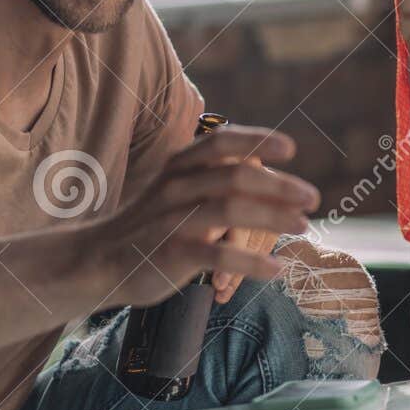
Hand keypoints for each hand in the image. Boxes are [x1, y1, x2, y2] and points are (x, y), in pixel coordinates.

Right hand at [97, 126, 316, 307]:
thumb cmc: (148, 226)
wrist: (97, 261)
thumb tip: (265, 173)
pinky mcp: (171, 254)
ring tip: (304, 227)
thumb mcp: (173, 189)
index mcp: (179, 167)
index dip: (258, 140)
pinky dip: (252, 262)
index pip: (222, 143)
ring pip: (232, 210)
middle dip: (280, 186)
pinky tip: (276, 269)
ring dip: (274, 217)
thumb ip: (209, 177)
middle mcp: (176, 187)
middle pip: (237, 177)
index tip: (291, 149)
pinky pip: (218, 255)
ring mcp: (173, 220)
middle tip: (312, 197)